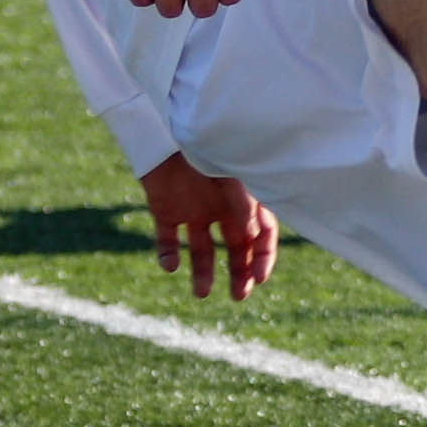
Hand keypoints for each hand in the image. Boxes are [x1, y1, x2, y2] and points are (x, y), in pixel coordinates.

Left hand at [140, 151, 278, 301]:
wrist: (162, 129)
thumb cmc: (204, 146)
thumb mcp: (230, 175)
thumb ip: (242, 204)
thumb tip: (252, 237)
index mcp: (243, 200)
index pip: (262, 235)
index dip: (263, 257)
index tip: (258, 278)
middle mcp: (221, 210)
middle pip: (236, 250)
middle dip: (240, 274)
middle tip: (239, 296)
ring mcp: (193, 211)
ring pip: (202, 251)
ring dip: (203, 273)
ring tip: (201, 293)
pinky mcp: (165, 211)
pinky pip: (167, 240)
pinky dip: (168, 255)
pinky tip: (170, 266)